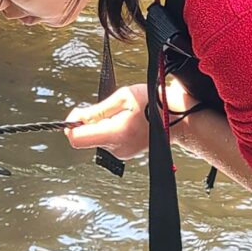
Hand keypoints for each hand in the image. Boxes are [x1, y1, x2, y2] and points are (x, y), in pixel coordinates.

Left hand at [62, 77, 199, 159]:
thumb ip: (96, 110)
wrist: (179, 117)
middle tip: (110, 108)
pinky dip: (111, 129)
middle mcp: (117, 149)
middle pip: (87, 138)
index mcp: (116, 134)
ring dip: (103, 124)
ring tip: (123, 113)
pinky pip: (108, 141)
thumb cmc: (155, 102)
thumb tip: (74, 118)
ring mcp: (122, 153)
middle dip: (90, 122)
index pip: (77, 139)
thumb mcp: (123, 97)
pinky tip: (127, 121)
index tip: (78, 113)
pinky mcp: (125, 153)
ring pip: (97, 138)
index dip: (72, 125)